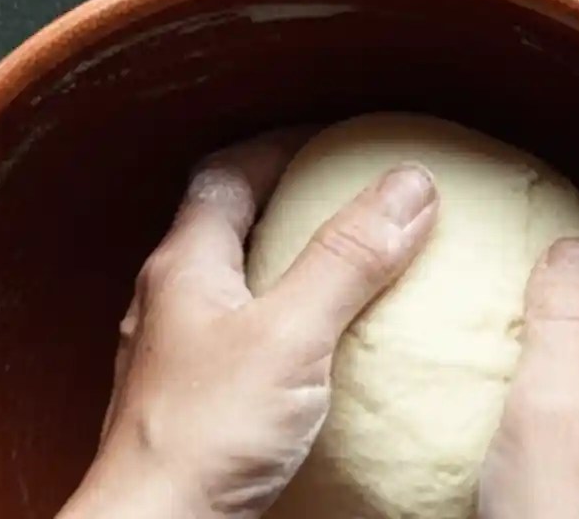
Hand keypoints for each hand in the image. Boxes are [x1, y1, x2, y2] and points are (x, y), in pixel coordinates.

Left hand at [58, 131, 439, 518]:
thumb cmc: (204, 435)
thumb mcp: (291, 335)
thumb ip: (347, 260)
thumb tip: (408, 185)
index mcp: (186, 264)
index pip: (229, 172)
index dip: (283, 146)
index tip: (337, 143)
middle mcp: (170, 299)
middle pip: (228, 222)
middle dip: (288, 200)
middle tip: (347, 200)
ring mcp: (174, 351)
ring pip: (231, 281)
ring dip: (282, 262)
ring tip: (340, 269)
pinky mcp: (189, 400)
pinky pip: (237, 335)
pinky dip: (279, 321)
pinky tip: (314, 350)